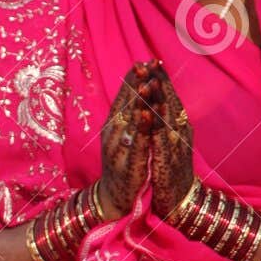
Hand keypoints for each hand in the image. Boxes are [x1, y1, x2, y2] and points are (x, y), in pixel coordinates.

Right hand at [98, 64, 155, 219]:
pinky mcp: (129, 164)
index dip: (133, 79)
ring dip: (138, 102)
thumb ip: (127, 117)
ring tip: (146, 83)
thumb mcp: (123, 138)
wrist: (114, 199)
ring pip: (130, 122)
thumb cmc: (121, 166)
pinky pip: (137, 143)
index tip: (144, 61)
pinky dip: (142, 128)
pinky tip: (147, 115)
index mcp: (114, 126)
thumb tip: (134, 94)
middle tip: (144, 64)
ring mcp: (120, 150)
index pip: (123, 97)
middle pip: (125, 105)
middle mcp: (113, 135)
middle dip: (136, 84)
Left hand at [147, 63, 195, 217]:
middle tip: (150, 62)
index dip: (161, 80)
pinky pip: (160, 141)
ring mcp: (174, 148)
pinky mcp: (166, 162)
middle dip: (159, 82)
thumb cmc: (169, 172)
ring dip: (159, 98)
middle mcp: (178, 134)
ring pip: (166, 118)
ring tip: (152, 79)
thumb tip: (159, 105)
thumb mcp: (166, 143)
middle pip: (169, 103)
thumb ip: (164, 124)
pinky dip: (154, 126)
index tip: (151, 60)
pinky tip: (148, 113)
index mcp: (177, 128)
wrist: (177, 202)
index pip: (168, 98)